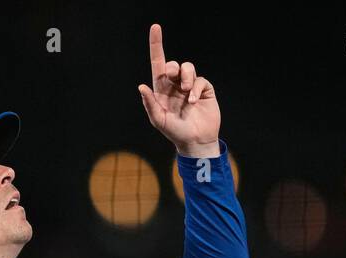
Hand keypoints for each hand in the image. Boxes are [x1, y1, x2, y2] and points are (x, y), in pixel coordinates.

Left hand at [137, 24, 220, 157]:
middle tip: (173, 77)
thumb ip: (150, 103)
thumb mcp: (159, 120)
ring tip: (186, 92)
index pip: (157, 63)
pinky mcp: (204, 89)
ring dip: (186, 77)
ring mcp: (190, 86)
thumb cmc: (174, 132)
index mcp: (161, 90)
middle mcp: (175, 85)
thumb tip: (141, 86)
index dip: (156, 45)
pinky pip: (200, 80)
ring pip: (188, 67)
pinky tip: (194, 102)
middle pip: (173, 64)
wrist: (196, 141)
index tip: (155, 27)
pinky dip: (196, 89)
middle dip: (173, 68)